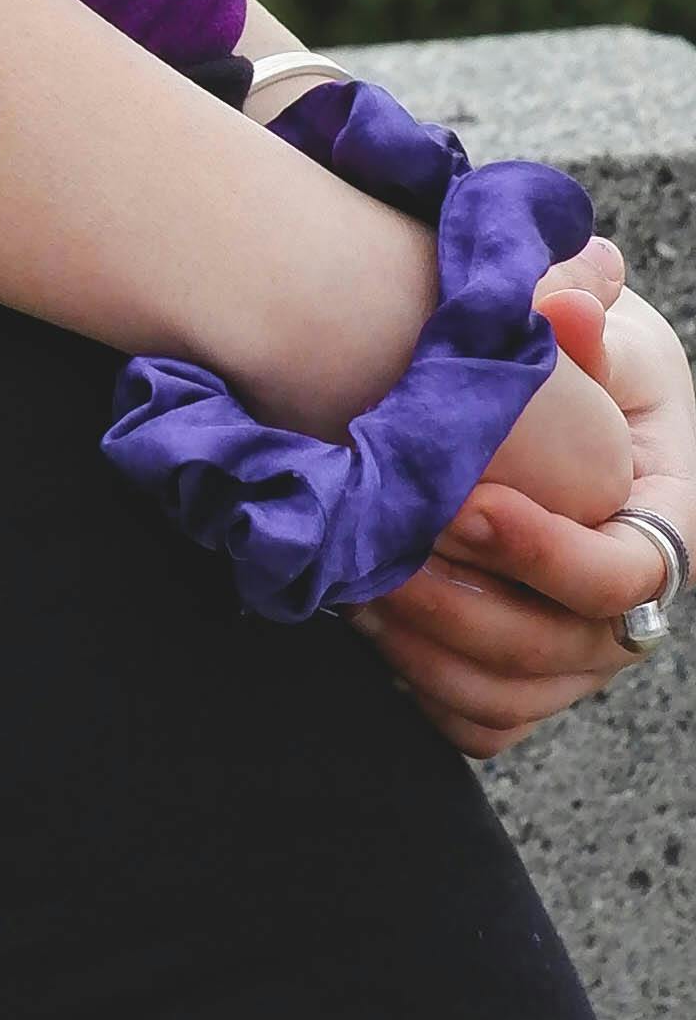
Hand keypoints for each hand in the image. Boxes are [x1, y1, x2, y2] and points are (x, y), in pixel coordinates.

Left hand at [359, 244, 695, 756]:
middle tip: (379, 552)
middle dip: (462, 606)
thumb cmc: (574, 344)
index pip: (633, 573)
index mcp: (666, 513)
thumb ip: (581, 300)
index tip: (467, 504)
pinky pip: (483, 719)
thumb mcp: (593, 306)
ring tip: (354, 588)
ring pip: (514, 694)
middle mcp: (632, 598)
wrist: (546, 390)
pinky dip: (425, 690)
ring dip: (428, 652)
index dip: (549, 553)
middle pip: (564, 648)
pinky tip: (367, 627)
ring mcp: (578, 646)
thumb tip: (564, 307)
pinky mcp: (525, 672)